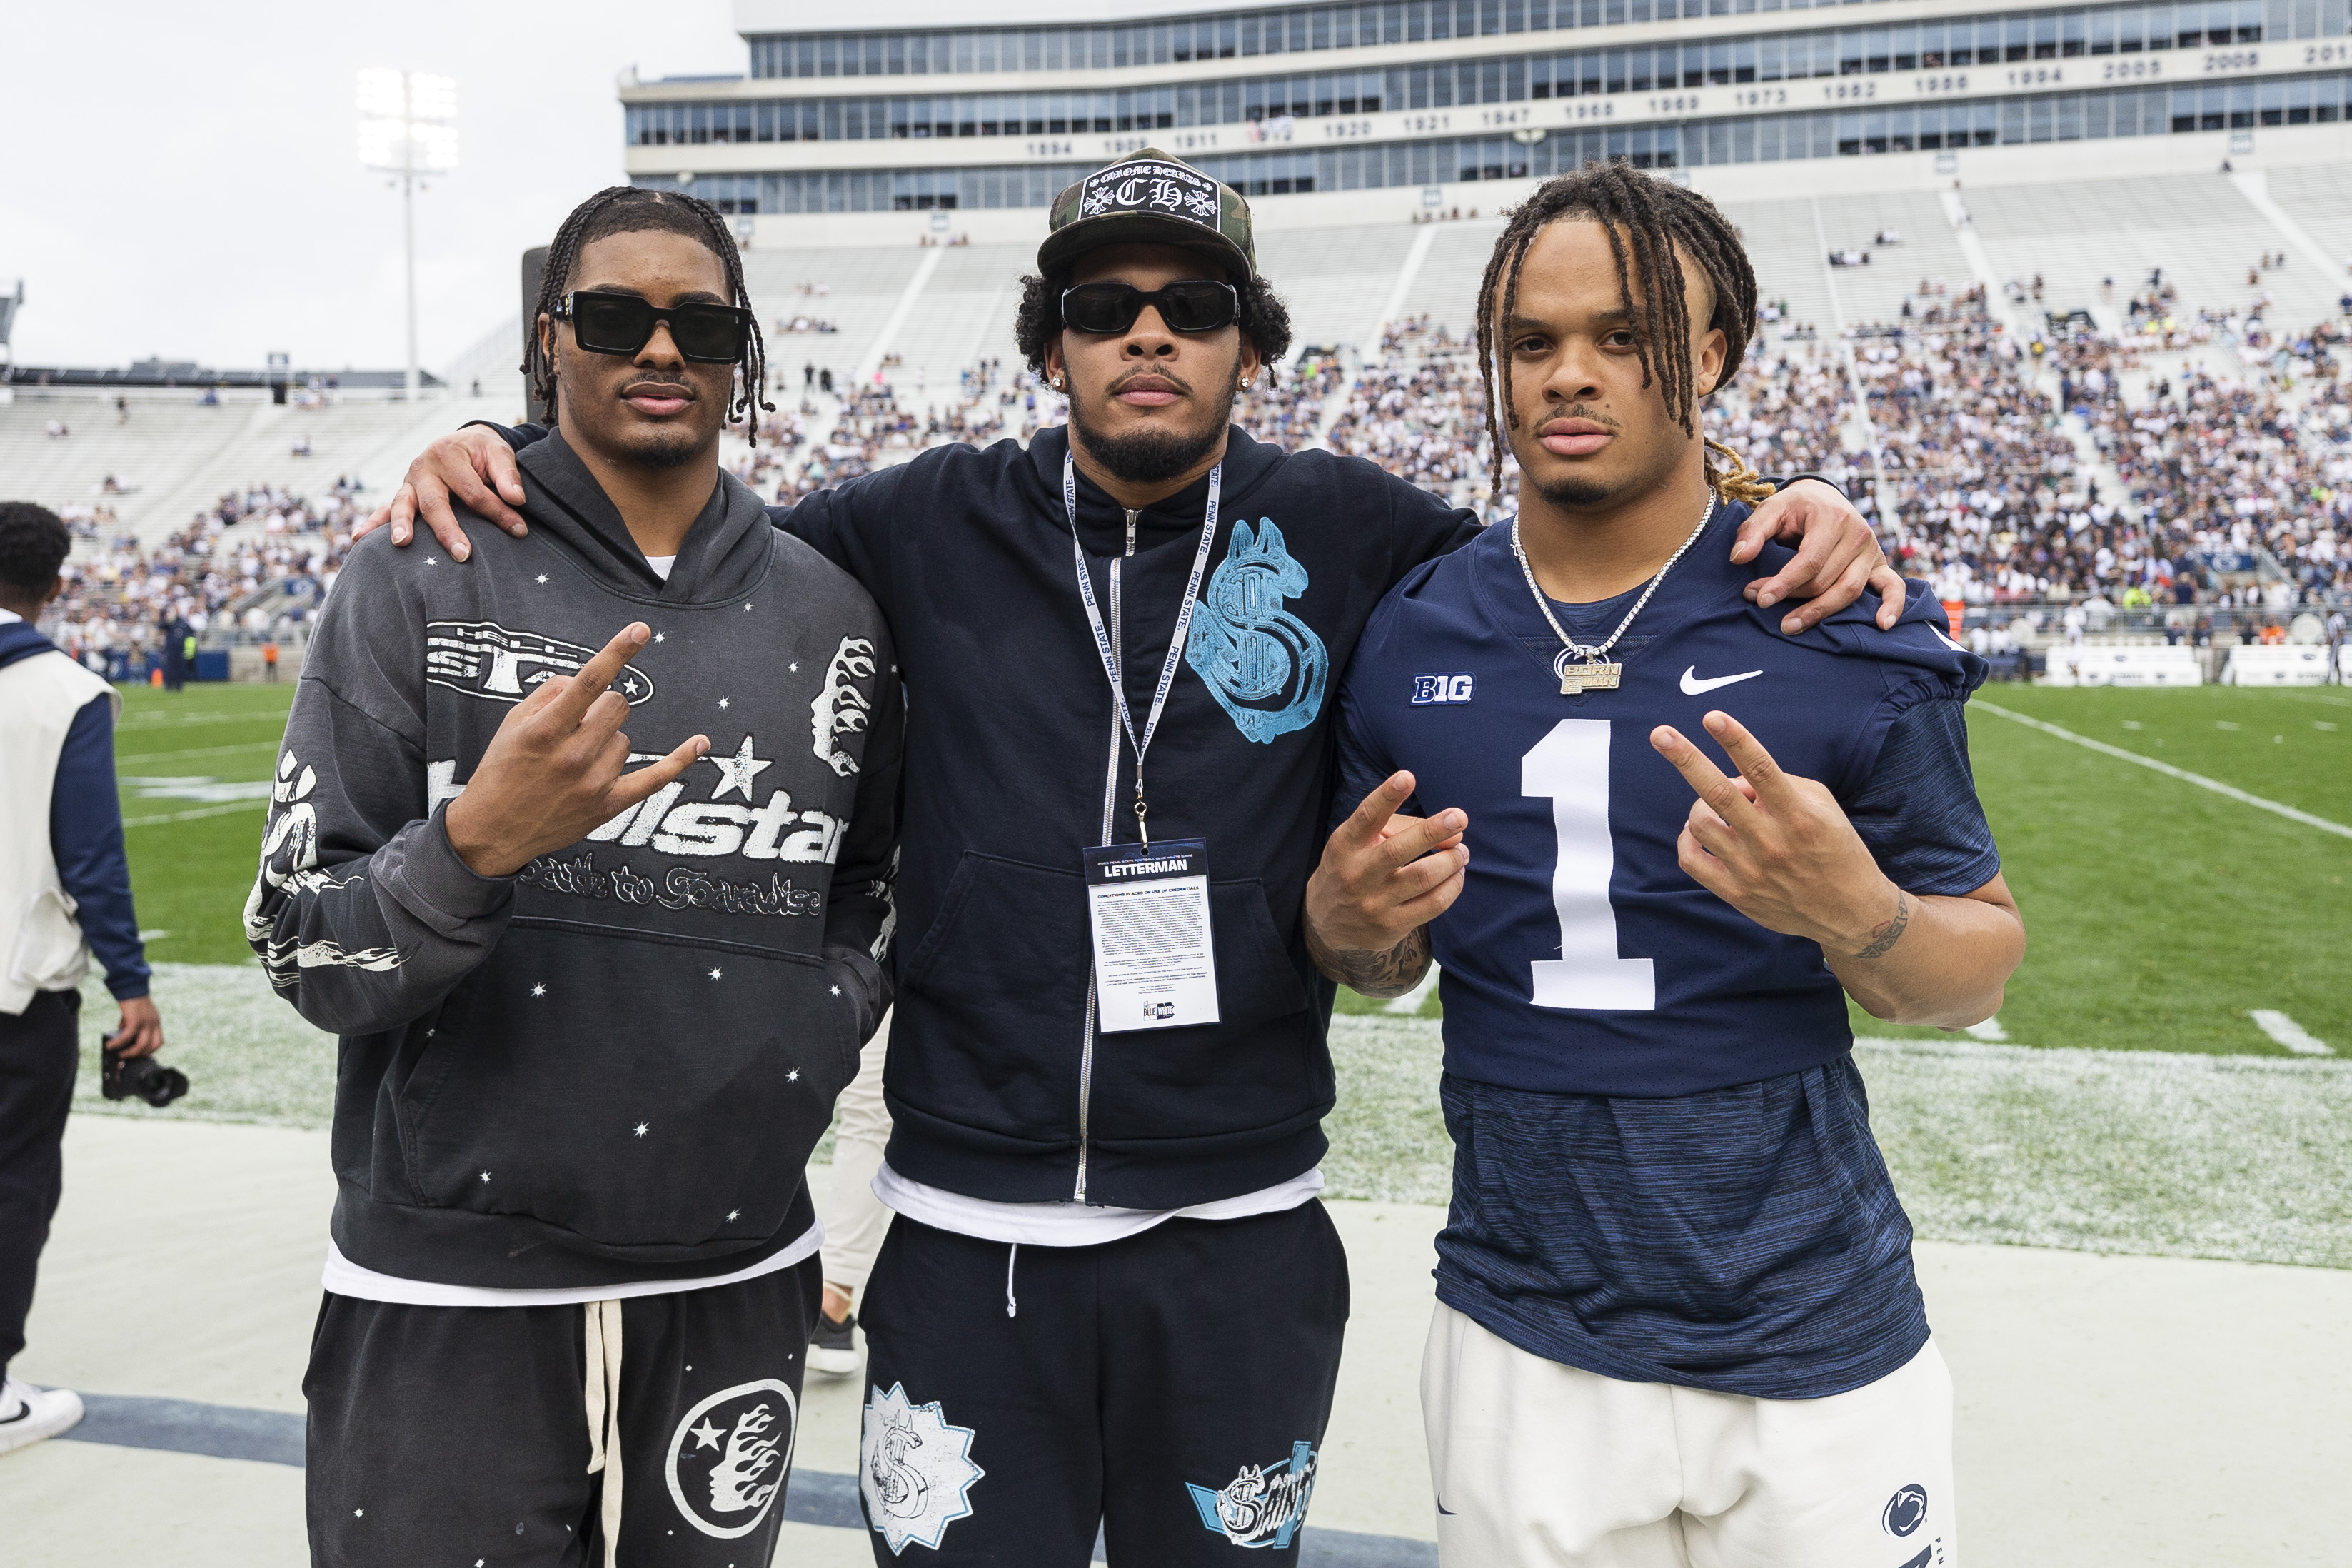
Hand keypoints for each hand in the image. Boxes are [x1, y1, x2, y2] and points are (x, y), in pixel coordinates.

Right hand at [105, 996, 162, 1058]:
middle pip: (154, 1045)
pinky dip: (118, 1043)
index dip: (150, 1050)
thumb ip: (131, 1024)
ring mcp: (146, 1021)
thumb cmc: (131, 999)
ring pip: (142, 1045)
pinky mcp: (135, 1019)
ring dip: (131, 1053)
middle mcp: (153, 1022)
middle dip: (141, 1054)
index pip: (158, 1041)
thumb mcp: (135, 1014)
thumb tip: (122, 1033)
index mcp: (155, 1021)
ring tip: (120, 1054)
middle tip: (130, 1057)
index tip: (140, 1055)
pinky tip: (110, 1045)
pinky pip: (127, 1036)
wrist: (130, 985)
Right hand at [352, 427, 529, 558]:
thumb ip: (507, 475)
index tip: (519, 530)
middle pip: (435, 502)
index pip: (474, 491)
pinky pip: (386, 509)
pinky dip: (373, 523)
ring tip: (402, 544)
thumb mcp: (499, 453)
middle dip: (449, 530)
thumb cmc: (482, 452)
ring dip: (402, 525)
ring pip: (404, 505)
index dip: (497, 512)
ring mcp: (409, 482)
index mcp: (448, 455)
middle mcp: (423, 468)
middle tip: (464, 554)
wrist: (463, 442)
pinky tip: (359, 538)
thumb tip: (517, 499)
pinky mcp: (404, 494)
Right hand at [443, 624, 709, 877]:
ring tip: (575, 761)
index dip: (617, 652)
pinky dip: (679, 760)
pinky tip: (700, 742)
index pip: (589, 681)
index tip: (641, 630)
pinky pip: (654, 777)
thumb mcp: (513, 723)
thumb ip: (551, 692)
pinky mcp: (609, 805)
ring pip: (624, 738)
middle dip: (601, 708)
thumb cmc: (502, 771)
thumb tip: (586, 680)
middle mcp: (572, 756)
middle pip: (617, 705)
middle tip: (576, 727)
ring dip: (606, 740)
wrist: (493, 830)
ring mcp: (594, 783)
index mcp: (545, 730)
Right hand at [1304, 772, 1468, 961]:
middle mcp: (1356, 873)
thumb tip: (1455, 832)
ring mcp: (1373, 903)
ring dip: (1451, 861)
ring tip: (1462, 852)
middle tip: (1459, 817)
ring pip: (1423, 878)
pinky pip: (1433, 905)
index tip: (1407, 777)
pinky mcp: (1390, 927)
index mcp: (1346, 844)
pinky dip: (1452, 886)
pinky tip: (1456, 875)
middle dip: (1432, 831)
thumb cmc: (1354, 866)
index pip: (1366, 817)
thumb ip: (1403, 827)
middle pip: (1398, 851)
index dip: (1386, 796)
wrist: (1327, 922)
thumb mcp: (1360, 842)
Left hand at [1649, 711, 1904, 958]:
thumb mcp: (1822, 806)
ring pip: (1700, 822)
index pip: (1762, 770)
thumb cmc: (1834, 847)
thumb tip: (1736, 777)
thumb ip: (1780, 784)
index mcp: (1798, 814)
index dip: (1736, 740)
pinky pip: (1692, 858)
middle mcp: (1771, 841)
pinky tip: (1698, 831)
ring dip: (1699, 803)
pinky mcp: (1736, 893)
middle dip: (1686, 759)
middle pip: (1719, 793)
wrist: (1849, 912)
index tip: (1712, 717)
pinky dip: (1688, 838)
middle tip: (1660, 734)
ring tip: (1713, 804)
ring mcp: (1750, 869)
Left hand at [1729, 478, 1907, 633]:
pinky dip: (1892, 606)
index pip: (1810, 561)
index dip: (1784, 583)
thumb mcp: (1771, 508)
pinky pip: (1892, 586)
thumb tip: (1738, 558)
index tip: (1758, 598)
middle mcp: (1858, 535)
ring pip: (1849, 591)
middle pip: (1826, 580)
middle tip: (1760, 604)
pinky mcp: (1880, 564)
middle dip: (1792, 597)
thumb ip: (1753, 531)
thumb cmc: (1795, 507)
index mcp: (1833, 519)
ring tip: (1790, 627)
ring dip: (1820, 612)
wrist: (1823, 498)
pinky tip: (1882, 625)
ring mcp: (1872, 551)